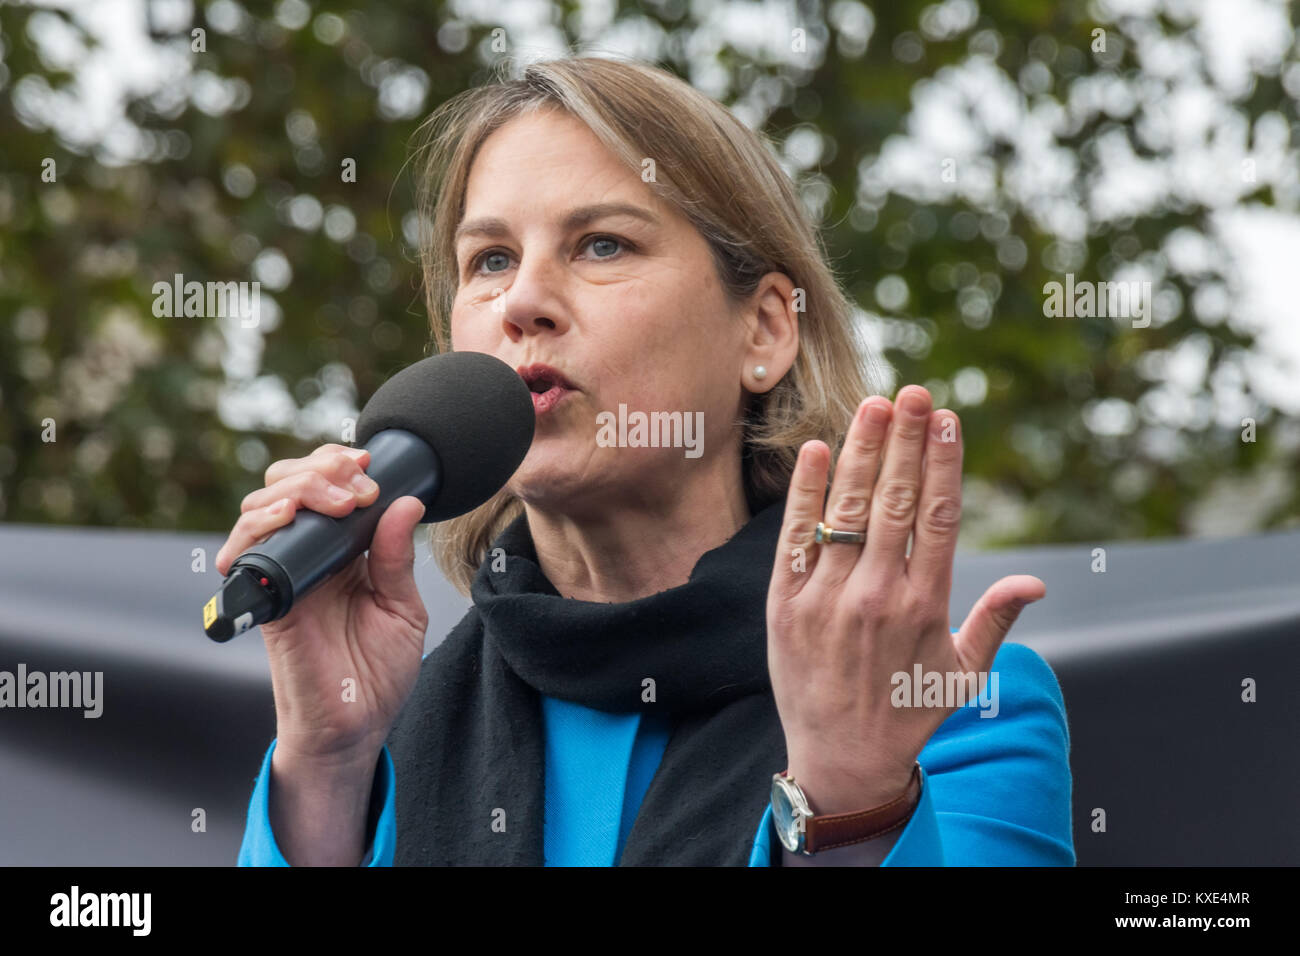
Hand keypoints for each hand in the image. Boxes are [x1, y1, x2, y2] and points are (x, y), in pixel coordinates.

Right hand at [216, 443, 429, 766]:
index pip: (326, 486)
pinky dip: (257, 525)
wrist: (354, 726)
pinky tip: (286, 517)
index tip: (369, 463)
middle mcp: (308, 555)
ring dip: (297, 488)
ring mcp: (282, 573)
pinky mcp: (264, 598)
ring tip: (335, 501)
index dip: (339, 463)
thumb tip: (407, 503)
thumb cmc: (376, 672)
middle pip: (288, 483)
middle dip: (320, 468)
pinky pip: (244, 551)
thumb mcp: (403, 609)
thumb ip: (398, 558)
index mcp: (343, 550)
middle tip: (358, 485)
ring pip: (262, 505)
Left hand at [765, 386, 1044, 813]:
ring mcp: (827, 598)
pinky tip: (819, 451)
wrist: (841, 760)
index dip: (942, 462)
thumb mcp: (964, 676)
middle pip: (893, 501)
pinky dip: (807, 494)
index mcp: (925, 607)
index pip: (936, 517)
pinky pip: (795, 538)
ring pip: (847, 509)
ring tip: (873, 405)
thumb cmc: (908, 714)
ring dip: (861, 452)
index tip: (947, 419)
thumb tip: (1038, 583)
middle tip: (913, 391)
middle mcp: (876, 596)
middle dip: (905, 440)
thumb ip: (996, 622)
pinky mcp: (784, 606)